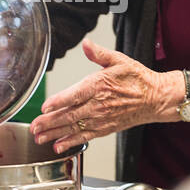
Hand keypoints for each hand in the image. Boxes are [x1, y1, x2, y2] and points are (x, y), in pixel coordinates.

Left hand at [29, 40, 176, 153]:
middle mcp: (98, 105)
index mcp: (99, 86)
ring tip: (39, 137)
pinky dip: (70, 142)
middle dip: (49, 122)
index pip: (74, 96)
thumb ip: (99, 54)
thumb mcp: (119, 60)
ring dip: (54, 133)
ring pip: (73, 128)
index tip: (43, 108)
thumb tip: (87, 44)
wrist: (155, 98)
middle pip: (69, 115)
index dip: (57, 102)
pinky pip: (85, 137)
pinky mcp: (105, 128)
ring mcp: (101, 119)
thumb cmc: (138, 79)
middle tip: (34, 126)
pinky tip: (58, 145)